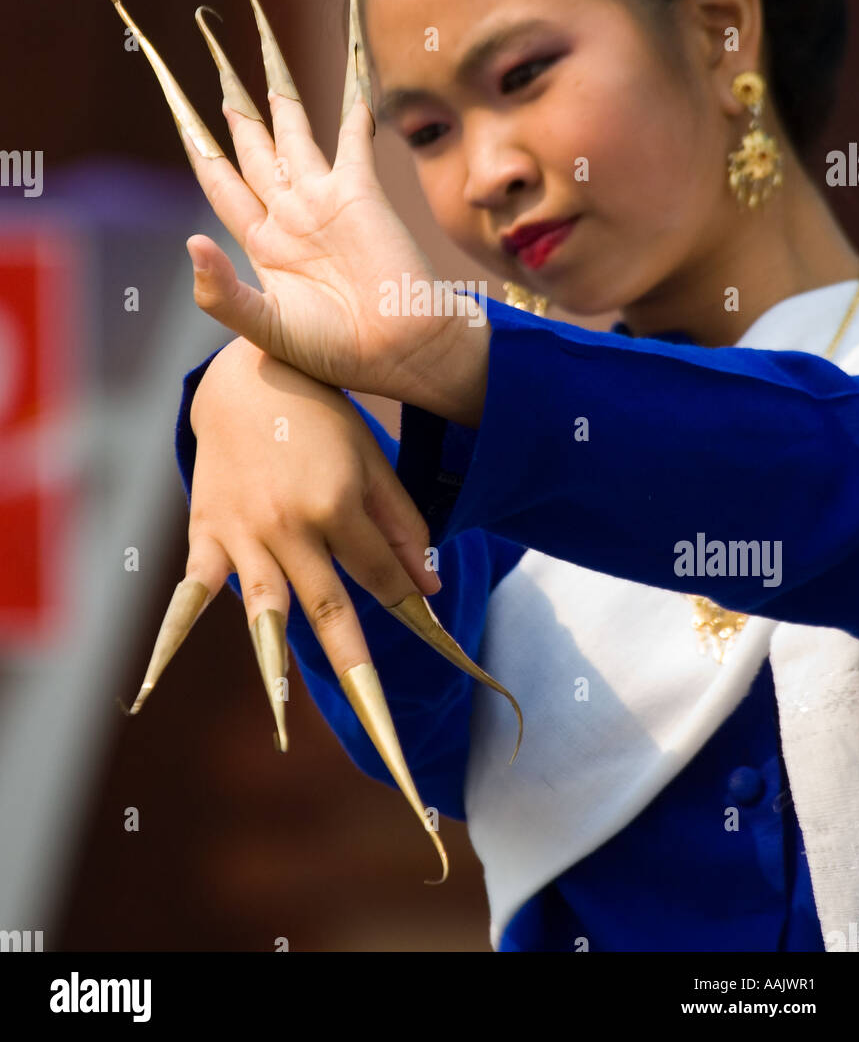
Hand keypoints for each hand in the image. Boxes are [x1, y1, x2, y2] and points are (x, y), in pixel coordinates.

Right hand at [124, 339, 520, 876]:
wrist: (246, 374)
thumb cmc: (320, 416)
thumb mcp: (372, 459)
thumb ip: (401, 524)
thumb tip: (428, 589)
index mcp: (338, 506)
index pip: (385, 581)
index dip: (417, 619)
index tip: (450, 665)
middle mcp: (290, 530)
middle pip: (334, 615)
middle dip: (363, 677)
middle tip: (391, 742)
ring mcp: (242, 537)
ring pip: (266, 615)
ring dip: (278, 672)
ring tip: (287, 726)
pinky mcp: (205, 536)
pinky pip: (191, 595)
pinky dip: (172, 639)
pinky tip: (151, 689)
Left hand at [186, 90, 452, 400]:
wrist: (397, 351)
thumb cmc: (334, 349)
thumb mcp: (266, 328)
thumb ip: (223, 293)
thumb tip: (191, 243)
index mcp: (262, 243)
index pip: (220, 182)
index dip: (200, 148)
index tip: (181, 114)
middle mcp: (290, 213)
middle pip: (255, 147)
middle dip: (237, 109)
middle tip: (220, 65)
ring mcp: (326, 199)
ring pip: (297, 133)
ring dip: (283, 96)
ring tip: (268, 56)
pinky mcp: (363, 192)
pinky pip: (355, 138)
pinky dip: (355, 109)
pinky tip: (353, 78)